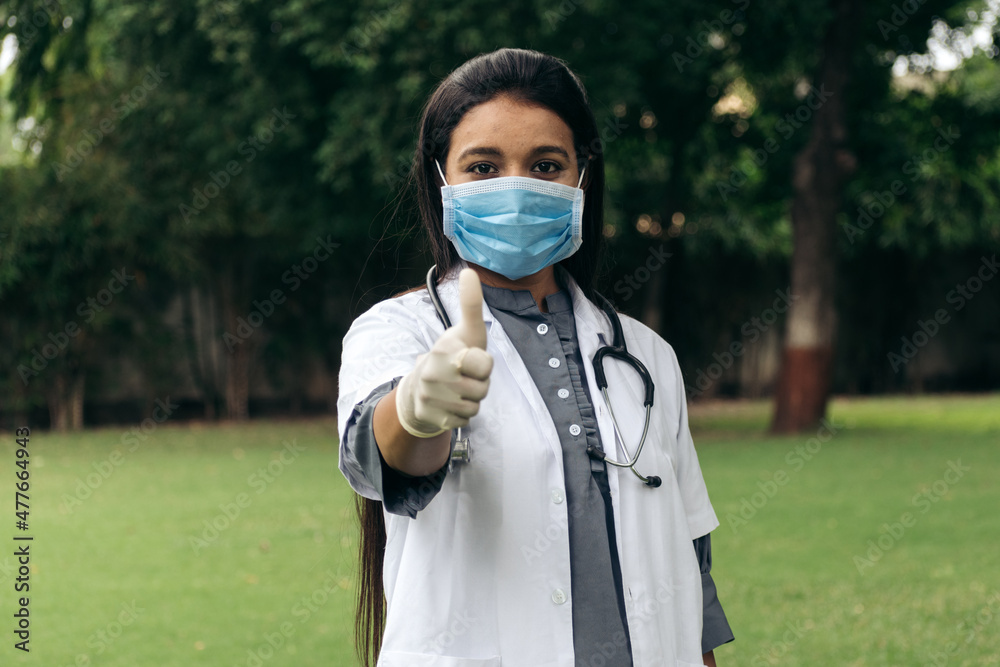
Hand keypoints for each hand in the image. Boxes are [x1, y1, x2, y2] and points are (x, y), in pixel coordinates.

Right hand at [395, 269, 493, 436]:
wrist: (419, 387)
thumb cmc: (452, 355)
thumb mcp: (465, 330)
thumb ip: (471, 304)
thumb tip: (470, 271)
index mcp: (444, 351)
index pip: (485, 365)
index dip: (484, 364)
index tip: (470, 358)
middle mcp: (434, 374)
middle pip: (482, 389)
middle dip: (479, 384)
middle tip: (465, 376)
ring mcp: (431, 398)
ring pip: (474, 407)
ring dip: (471, 400)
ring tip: (458, 389)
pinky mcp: (432, 418)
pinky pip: (464, 421)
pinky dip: (461, 415)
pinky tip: (450, 404)